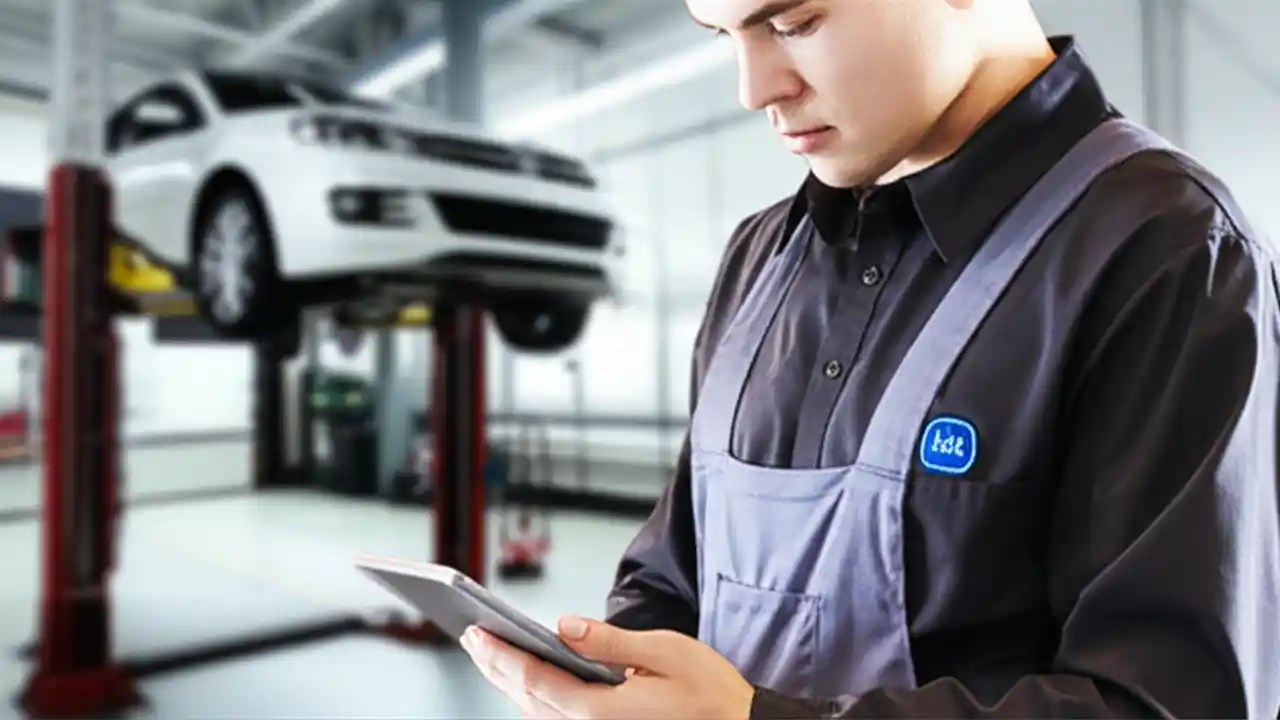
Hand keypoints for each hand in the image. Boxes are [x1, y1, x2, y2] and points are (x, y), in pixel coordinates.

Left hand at [460, 615, 754, 718]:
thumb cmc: (710, 693)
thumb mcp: (665, 651)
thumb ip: (609, 641)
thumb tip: (564, 625)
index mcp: (600, 711)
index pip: (534, 679)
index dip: (500, 655)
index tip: (475, 633)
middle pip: (527, 699)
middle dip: (495, 667)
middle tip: (470, 638)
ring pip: (537, 715)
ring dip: (511, 685)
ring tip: (492, 656)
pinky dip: (535, 700)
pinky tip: (529, 683)